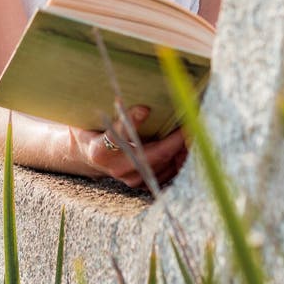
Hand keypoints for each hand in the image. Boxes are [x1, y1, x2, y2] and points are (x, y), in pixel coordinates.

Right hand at [69, 106, 187, 188]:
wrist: (89, 154)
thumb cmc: (95, 129)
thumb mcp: (97, 117)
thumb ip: (114, 113)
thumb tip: (135, 100)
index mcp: (100, 150)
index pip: (117, 136)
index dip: (131, 122)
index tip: (145, 108)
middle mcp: (115, 168)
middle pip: (149, 156)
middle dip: (172, 140)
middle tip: (188, 124)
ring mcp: (129, 179)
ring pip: (161, 166)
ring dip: (179, 151)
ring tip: (193, 133)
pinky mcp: (141, 184)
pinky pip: (165, 174)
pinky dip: (178, 160)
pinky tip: (187, 147)